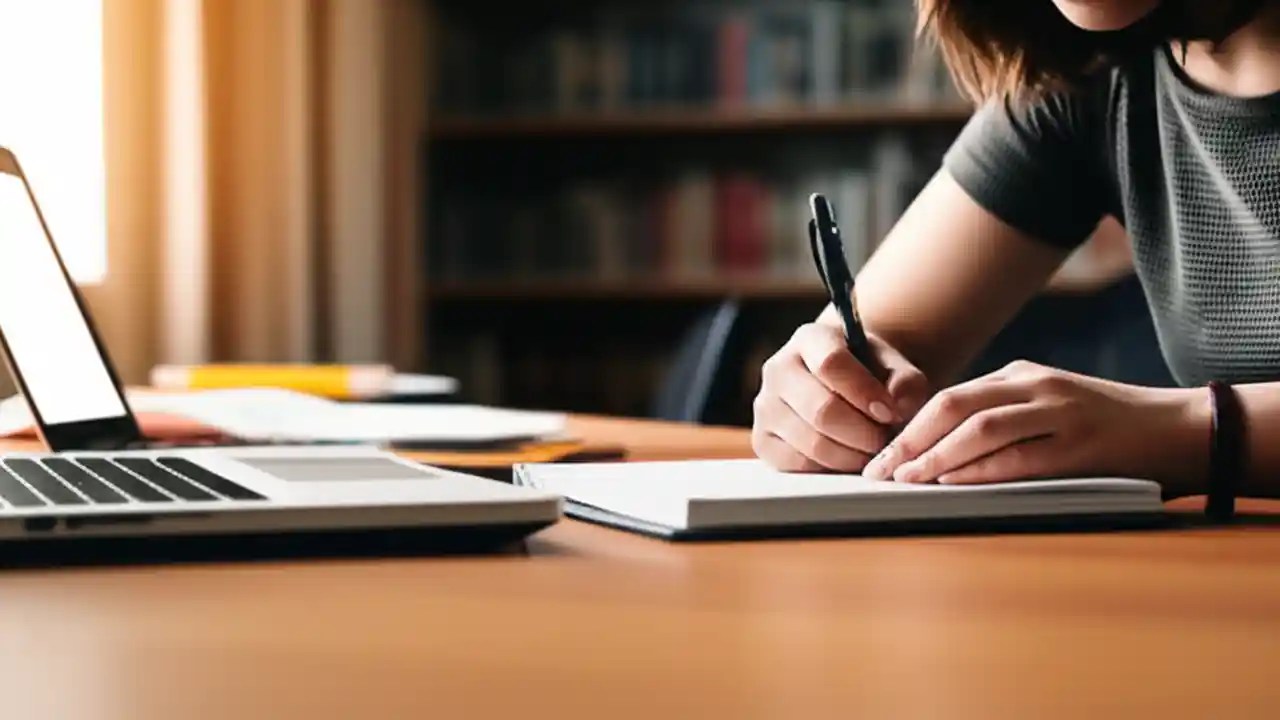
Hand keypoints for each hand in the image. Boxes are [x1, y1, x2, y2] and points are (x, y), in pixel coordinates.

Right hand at [752, 322, 930, 471]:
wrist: (839, 385)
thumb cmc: (870, 374)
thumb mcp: (894, 368)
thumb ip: (905, 384)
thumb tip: (898, 411)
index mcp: (810, 339)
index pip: (832, 364)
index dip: (865, 393)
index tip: (890, 414)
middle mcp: (778, 368)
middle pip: (821, 410)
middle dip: (863, 434)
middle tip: (885, 442)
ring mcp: (765, 406)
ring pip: (812, 443)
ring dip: (851, 456)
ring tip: (871, 451)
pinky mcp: (762, 439)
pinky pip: (798, 464)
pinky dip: (829, 468)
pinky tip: (846, 457)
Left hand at [862, 360, 1209, 493]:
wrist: (1176, 428)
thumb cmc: (1102, 428)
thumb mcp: (1044, 408)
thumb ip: (999, 419)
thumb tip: (937, 451)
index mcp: (1019, 376)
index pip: (948, 397)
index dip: (908, 427)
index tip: (880, 455)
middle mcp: (1034, 387)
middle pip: (953, 405)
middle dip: (909, 439)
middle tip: (879, 470)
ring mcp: (1057, 412)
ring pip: (980, 427)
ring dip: (935, 455)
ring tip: (905, 478)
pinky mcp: (1078, 444)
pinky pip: (1018, 456)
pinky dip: (981, 469)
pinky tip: (952, 481)